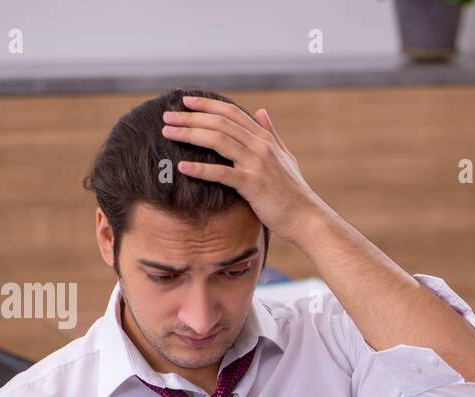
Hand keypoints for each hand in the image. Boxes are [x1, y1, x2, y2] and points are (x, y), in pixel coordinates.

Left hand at [161, 95, 329, 246]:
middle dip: (190, 118)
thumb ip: (271, 134)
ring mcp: (256, 165)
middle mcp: (260, 147)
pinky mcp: (253, 185)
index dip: (207, 104)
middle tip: (167, 116)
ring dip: (190, 134)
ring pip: (218, 141)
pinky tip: (182, 166)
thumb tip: (262, 111)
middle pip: (219, 123)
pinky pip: (222, 173)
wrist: (307, 218)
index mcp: (265, 139)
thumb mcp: (286, 157)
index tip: (186, 100)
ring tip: (168, 133)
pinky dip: (201, 169)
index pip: (231, 113)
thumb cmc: (294, 192)